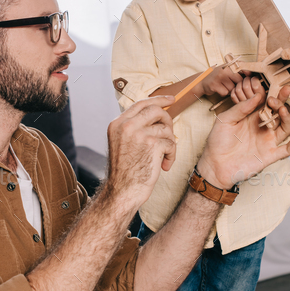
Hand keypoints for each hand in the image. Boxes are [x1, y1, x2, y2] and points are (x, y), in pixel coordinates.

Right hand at [104, 96, 175, 210]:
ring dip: (169, 144)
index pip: (141, 103)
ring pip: (166, 128)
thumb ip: (133, 127)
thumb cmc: (125, 171)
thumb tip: (157, 113)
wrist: (123, 191)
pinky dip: (171, 156)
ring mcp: (139, 134)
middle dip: (167, 121)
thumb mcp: (122, 143)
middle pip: (156, 110)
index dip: (158, 99)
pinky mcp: (152, 144)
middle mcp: (126, 125)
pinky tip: (164, 165)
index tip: (171, 99)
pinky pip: (171, 143)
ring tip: (163, 158)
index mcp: (117, 123)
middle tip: (168, 135)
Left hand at [198, 77, 289, 188]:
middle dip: (281, 103)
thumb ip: (241, 107)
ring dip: (287, 118)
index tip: (274, 87)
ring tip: (282, 111)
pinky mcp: (270, 155)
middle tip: (275, 99)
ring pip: (286, 127)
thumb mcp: (225, 119)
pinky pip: (288, 149)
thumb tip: (258, 96)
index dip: (273, 94)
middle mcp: (263, 127)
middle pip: (279, 113)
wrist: (214, 165)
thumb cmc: (217, 142)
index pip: (267, 102)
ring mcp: (268, 141)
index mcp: (252, 116)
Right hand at [200, 66, 250, 98]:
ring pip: (232, 88)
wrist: (203, 79)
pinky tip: (220, 88)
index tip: (249, 79)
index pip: (244, 70)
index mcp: (229, 64)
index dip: (248, 76)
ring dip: (230, 89)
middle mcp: (224, 69)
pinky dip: (224, 93)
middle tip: (233, 84)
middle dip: (238, 85)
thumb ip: (240, 68)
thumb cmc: (219, 75)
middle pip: (239, 81)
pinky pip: (225, 92)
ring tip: (225, 85)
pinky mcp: (214, 85)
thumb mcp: (229, 68)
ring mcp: (218, 77)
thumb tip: (252, 73)